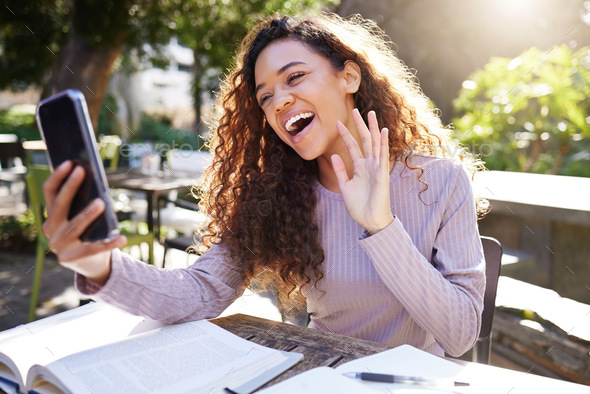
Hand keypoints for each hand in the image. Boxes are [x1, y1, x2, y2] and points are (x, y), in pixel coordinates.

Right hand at [42, 161, 126, 283]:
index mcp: (51, 215)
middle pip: (58, 205)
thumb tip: (95, 178)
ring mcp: (58, 245)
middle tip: (82, 171)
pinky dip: (109, 243)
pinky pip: (93, 249)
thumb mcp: (84, 216)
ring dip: (87, 214)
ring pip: (74, 226)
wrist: (91, 264)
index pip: (50, 192)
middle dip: (70, 186)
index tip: (70, 162)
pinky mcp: (71, 259)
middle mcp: (50, 230)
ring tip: (101, 203)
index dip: (58, 176)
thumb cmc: (90, 234)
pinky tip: (122, 238)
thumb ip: (85, 201)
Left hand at [331, 109, 393, 234]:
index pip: (352, 146)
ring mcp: (376, 167)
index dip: (346, 134)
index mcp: (360, 167)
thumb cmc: (359, 206)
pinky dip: (383, 143)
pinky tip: (382, 131)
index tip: (337, 122)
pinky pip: (383, 155)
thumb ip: (340, 170)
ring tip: (370, 113)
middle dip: (361, 125)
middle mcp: (369, 164)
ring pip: (374, 143)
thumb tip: (334, 155)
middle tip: (356, 109)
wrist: (370, 219)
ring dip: (372, 128)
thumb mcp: (345, 186)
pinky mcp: (382, 173)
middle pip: (365, 140)